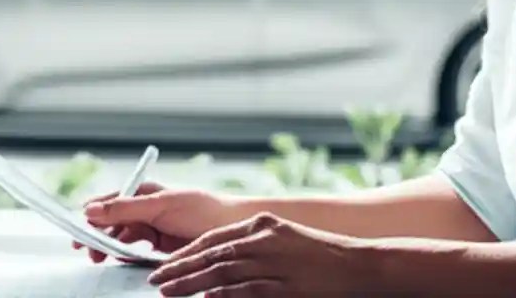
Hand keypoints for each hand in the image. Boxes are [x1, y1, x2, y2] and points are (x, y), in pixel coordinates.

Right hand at [73, 182, 247, 264]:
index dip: (90, 215)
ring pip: (119, 240)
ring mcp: (151, 230)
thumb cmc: (200, 209)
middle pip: (110, 223)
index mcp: (142, 193)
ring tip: (99, 258)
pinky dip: (124, 257)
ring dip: (107, 248)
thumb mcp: (160, 205)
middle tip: (87, 250)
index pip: (108, 202)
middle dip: (96, 236)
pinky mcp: (158, 250)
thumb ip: (125, 208)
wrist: (231, 230)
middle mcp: (144, 210)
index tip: (77, 230)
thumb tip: (90, 209)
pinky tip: (120, 261)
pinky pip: (134, 254)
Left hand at [147, 212, 376, 296]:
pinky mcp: (283, 287)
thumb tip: (217, 277)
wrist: (359, 265)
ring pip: (221, 272)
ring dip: (191, 282)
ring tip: (168, 291)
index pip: (213, 238)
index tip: (165, 263)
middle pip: (211, 254)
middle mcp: (264, 239)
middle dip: (180, 267)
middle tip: (156, 279)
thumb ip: (251, 251)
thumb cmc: (322, 256)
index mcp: (262, 224)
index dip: (186, 252)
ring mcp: (273, 262)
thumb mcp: (284, 240)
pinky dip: (223, 295)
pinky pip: (245, 290)